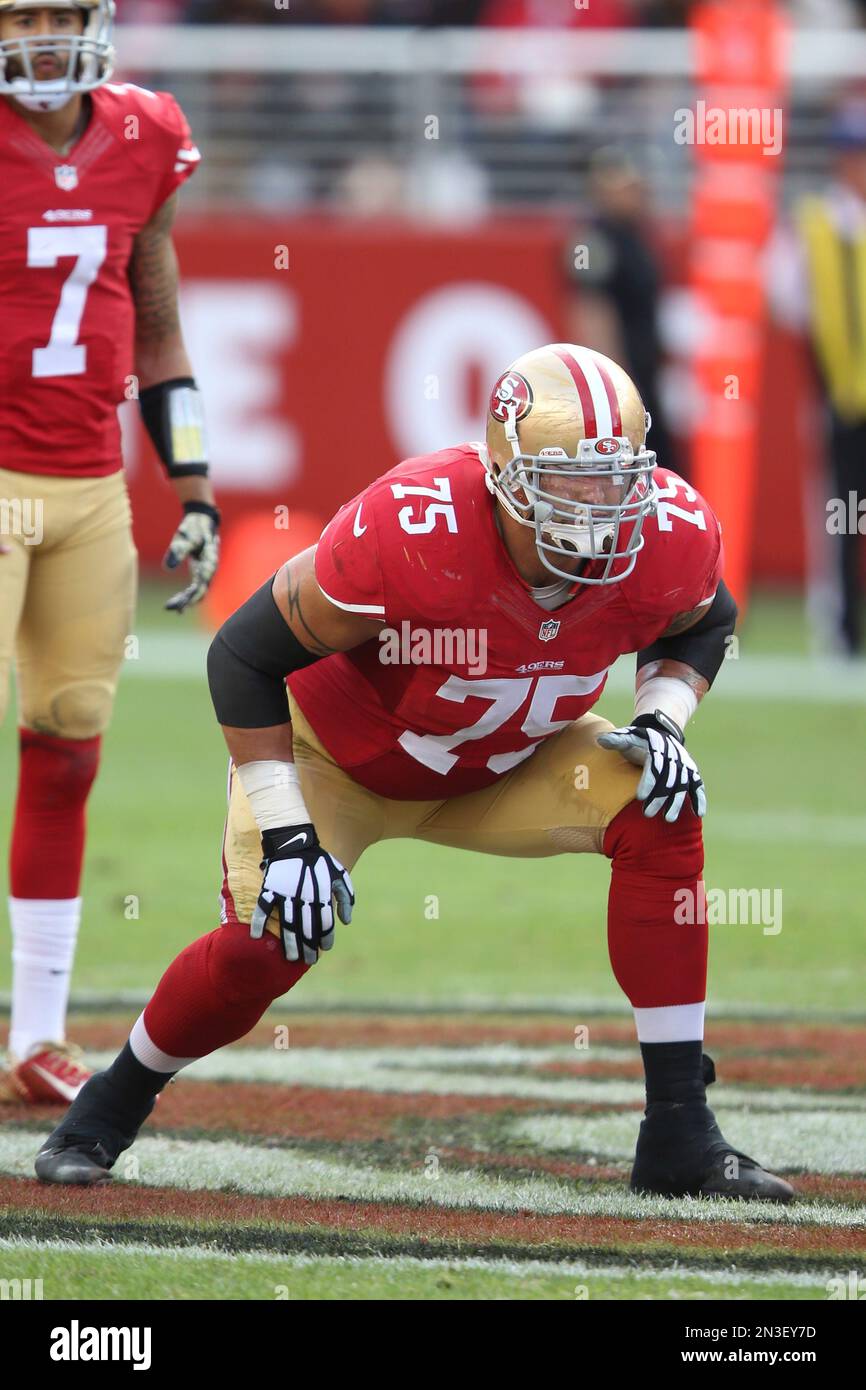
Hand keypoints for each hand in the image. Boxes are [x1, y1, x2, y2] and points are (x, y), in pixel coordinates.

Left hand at [163, 501, 219, 612]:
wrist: (203, 518)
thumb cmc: (194, 527)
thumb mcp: (186, 536)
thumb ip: (177, 551)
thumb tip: (167, 568)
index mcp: (209, 563)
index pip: (202, 585)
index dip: (191, 597)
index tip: (180, 606)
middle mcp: (210, 569)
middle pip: (200, 591)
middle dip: (186, 601)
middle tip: (170, 608)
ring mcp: (207, 570)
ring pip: (198, 590)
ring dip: (186, 599)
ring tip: (171, 607)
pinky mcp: (201, 569)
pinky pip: (196, 585)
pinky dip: (187, 593)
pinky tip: (178, 599)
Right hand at [250, 823, 354, 964]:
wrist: (294, 841)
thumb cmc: (318, 860)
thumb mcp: (339, 874)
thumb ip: (345, 898)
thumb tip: (346, 922)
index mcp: (321, 894)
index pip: (325, 923)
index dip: (326, 938)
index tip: (325, 949)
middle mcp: (304, 897)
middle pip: (307, 929)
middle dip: (309, 947)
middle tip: (309, 960)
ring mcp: (285, 893)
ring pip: (287, 924)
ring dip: (289, 943)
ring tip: (292, 957)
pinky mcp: (269, 888)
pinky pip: (262, 908)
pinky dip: (259, 922)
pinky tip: (257, 937)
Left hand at [597, 711, 705, 821]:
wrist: (662, 732)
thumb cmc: (639, 740)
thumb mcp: (628, 736)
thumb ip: (616, 740)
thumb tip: (601, 740)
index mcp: (657, 748)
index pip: (653, 766)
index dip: (648, 781)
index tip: (639, 796)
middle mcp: (673, 757)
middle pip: (668, 779)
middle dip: (659, 797)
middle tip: (647, 814)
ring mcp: (684, 766)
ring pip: (683, 785)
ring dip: (677, 802)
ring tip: (668, 819)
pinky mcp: (692, 773)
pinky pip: (698, 786)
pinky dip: (700, 799)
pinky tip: (698, 814)